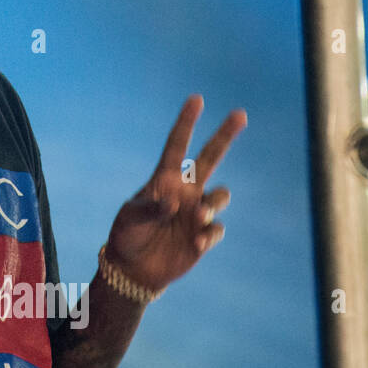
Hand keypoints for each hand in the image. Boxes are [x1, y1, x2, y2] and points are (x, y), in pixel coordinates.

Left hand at [106, 94, 246, 294]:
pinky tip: (194, 243)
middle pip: (210, 158)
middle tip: (240, 113)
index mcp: (164, 180)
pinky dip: (207, 233)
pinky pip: (216, 228)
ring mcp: (196, 212)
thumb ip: (151, 208)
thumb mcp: (131, 218)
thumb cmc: (128, 235)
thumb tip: (174, 201)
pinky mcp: (203, 235)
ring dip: (212, 204)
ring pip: (220, 195)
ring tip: (198, 216)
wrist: (135, 268)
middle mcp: (185, 191)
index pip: (177, 146)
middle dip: (225, 136)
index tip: (196, 99)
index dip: (186, 123)